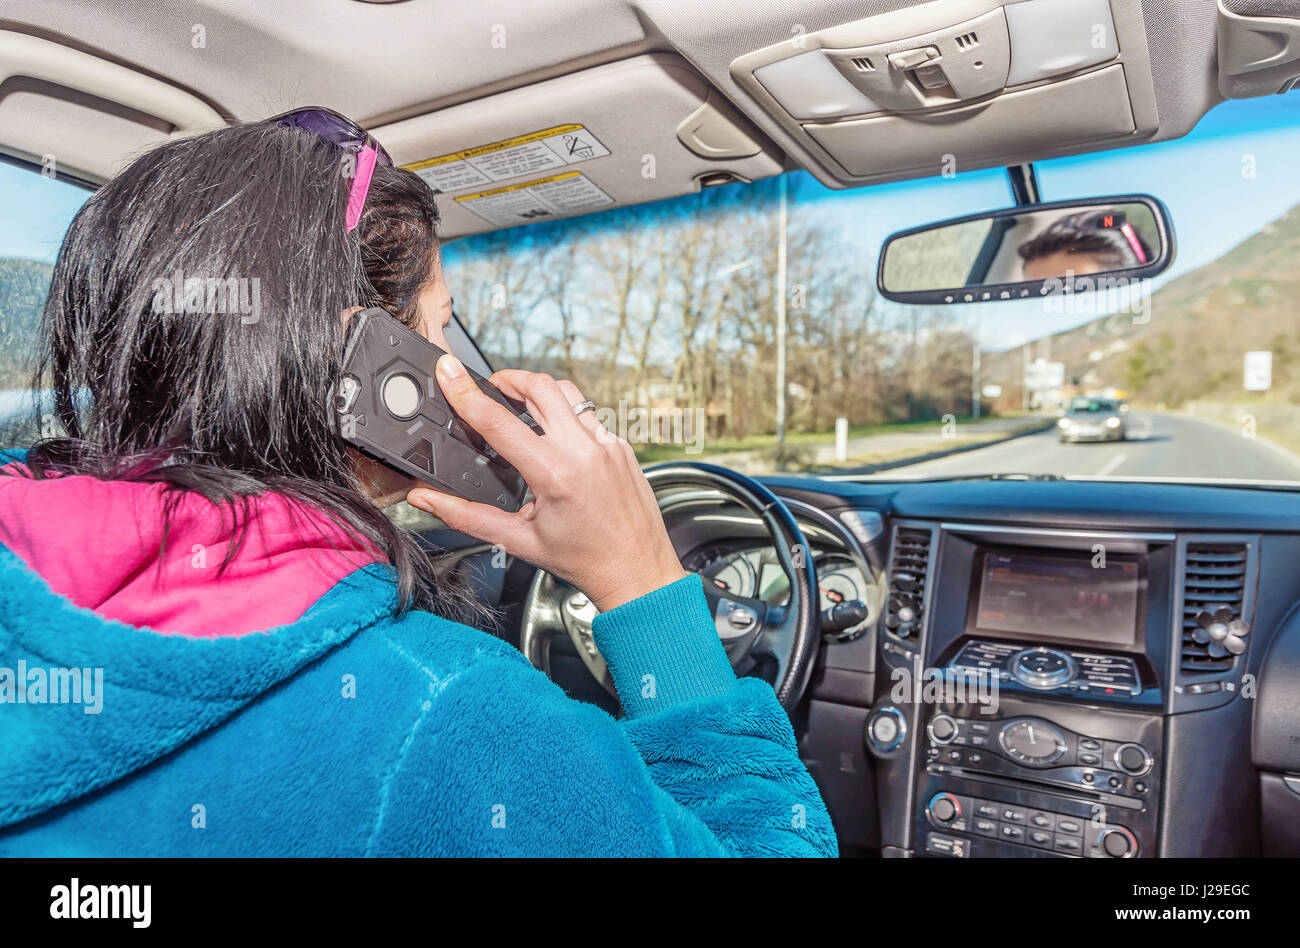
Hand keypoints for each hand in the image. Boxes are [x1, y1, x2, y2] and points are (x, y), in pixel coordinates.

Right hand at [406, 355, 688, 611]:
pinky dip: (566, 417)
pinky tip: (556, 438)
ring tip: (520, 404)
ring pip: (568, 393)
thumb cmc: (585, 561)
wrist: (638, 572)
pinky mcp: (621, 446)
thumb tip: (427, 498)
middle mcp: (586, 452)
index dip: (467, 393)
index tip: (449, 372)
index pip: (499, 422)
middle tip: (490, 386)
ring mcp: (608, 445)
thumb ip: (466, 516)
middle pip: (540, 386)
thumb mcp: (519, 541)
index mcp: (556, 476)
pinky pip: (589, 416)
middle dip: (508, 378)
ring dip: (539, 391)